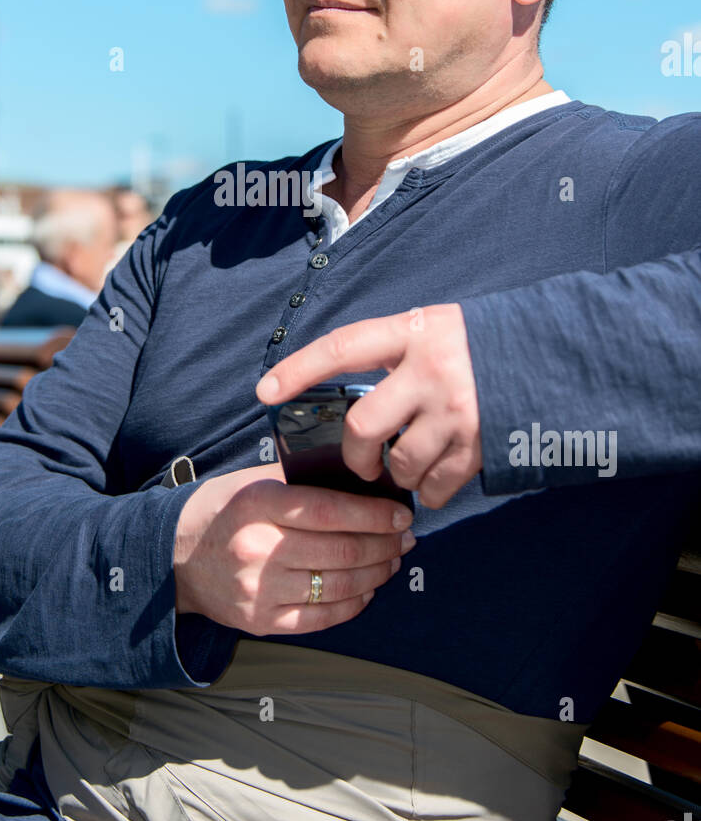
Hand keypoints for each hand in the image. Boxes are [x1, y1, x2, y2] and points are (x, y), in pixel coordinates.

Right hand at [172, 464, 414, 633]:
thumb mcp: (254, 481)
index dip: (374, 515)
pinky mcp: (260, 621)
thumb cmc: (223, 511)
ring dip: (375, 575)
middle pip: (341, 551)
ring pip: (338, 586)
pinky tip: (366, 591)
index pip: (330, 511)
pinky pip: (321, 618)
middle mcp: (258, 549)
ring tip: (390, 562)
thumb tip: (364, 482)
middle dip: (384, 546)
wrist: (175, 557)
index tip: (402, 515)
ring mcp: (258, 590)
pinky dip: (352, 605)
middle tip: (404, 539)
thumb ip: (303, 480)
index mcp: (258, 505)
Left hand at [255, 303, 481, 508]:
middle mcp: (432, 371)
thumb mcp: (434, 330)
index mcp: (413, 332)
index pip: (343, 349)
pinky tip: (440, 474)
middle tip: (363, 461)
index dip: (299, 370)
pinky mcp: (483, 445)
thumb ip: (395, 357)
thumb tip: (349, 403)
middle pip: (365, 428)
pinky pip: (437, 487)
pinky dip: (432, 490)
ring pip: (400, 465)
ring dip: (398, 475)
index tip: (265, 392)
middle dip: (356, 455)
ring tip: (411, 463)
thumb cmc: (480, 343)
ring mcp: (458, 410)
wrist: (555, 352)